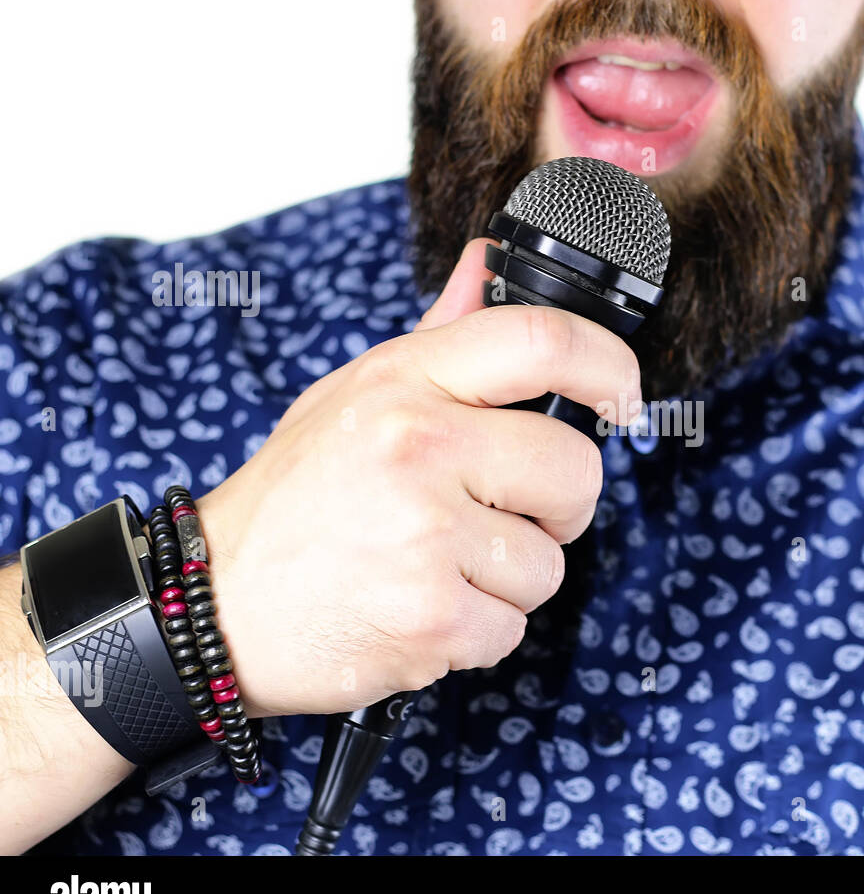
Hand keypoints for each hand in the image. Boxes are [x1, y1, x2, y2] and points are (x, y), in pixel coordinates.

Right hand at [196, 238, 641, 717]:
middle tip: (506, 516)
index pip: (542, 342)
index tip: (622, 395)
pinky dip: (479, 632)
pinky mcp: (430, 619)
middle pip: (576, 470)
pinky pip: (513, 628)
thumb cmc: (295, 499)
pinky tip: (421, 610)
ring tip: (435, 568)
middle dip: (561, 506)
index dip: (608, 365)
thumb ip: (438, 337)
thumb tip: (488, 261)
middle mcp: (420, 449)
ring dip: (509, 579)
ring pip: (549, 563)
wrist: (211, 606)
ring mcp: (426, 537)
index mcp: (404, 384)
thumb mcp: (352, 396)